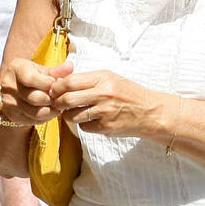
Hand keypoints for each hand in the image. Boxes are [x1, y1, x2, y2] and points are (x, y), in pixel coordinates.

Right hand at [0, 58, 75, 126]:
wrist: (15, 89)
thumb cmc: (31, 76)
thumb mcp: (41, 70)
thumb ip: (56, 70)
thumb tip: (70, 67)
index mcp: (16, 69)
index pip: (31, 79)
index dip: (47, 83)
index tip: (55, 84)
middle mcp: (9, 86)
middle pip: (35, 98)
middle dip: (52, 99)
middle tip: (59, 97)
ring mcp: (9, 102)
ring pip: (36, 112)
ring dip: (51, 109)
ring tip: (57, 104)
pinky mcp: (13, 115)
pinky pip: (34, 120)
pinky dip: (46, 116)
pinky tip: (50, 110)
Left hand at [48, 69, 167, 138]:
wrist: (150, 112)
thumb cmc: (127, 93)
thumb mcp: (110, 79)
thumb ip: (87, 80)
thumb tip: (59, 83)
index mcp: (103, 78)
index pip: (69, 82)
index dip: (57, 87)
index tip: (55, 91)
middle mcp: (103, 94)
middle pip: (67, 99)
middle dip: (58, 103)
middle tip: (58, 104)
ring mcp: (105, 112)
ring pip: (72, 116)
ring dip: (69, 116)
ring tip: (75, 112)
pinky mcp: (106, 127)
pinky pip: (84, 127)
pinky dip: (84, 125)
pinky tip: (92, 120)